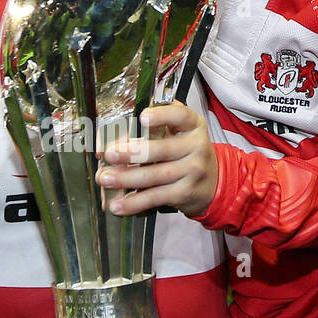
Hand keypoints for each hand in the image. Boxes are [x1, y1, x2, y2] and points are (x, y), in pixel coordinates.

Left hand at [94, 103, 218, 217]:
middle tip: (109, 154)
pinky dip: (134, 202)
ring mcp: (191, 172)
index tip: (142, 117)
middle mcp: (196, 147)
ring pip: (154, 176)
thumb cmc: (188, 152)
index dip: (162, 116)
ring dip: (126, 178)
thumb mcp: (184, 130)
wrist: (212, 182)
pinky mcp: (183, 193)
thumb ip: (163, 117)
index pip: (181, 116)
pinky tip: (118, 204)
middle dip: (132, 153)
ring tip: (105, 178)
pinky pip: (155, 197)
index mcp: (193, 126)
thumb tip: (131, 112)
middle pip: (161, 150)